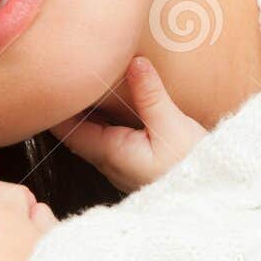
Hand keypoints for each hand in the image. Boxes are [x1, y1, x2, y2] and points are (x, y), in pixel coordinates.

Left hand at [52, 56, 206, 191]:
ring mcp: (120, 167)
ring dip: (87, 113)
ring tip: (85, 83)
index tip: (47, 81)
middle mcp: (109, 162)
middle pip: (76, 131)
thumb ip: (150, 94)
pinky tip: (113, 104)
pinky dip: (104, 120)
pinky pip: (110, 139)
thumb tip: (134, 62)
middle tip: (63, 74)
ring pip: (92, 136)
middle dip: (69, 106)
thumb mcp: (172, 127)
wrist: (213, 198)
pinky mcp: (134, 166)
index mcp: (110, 153)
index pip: (67, 129)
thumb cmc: (192, 167)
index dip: (54, 107)